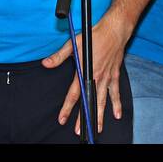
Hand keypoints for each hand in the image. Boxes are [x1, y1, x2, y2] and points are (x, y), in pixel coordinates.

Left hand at [43, 10, 130, 135]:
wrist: (114, 30)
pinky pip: (115, 92)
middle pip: (89, 101)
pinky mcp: (114, 75)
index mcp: (85, 71)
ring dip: (99, 116)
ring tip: (97, 129)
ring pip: (102, 101)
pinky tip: (117, 114)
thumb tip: (46, 63)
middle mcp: (96, 77)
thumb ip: (59, 56)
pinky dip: (117, 104)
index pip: (74, 94)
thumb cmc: (94, 36)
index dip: (67, 108)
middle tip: (79, 130)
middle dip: (84, 117)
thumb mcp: (73, 44)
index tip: (63, 119)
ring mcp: (106, 77)